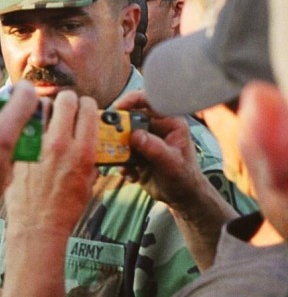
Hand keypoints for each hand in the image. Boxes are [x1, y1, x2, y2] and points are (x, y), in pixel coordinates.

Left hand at [5, 91, 97, 234]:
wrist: (37, 226)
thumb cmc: (64, 208)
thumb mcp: (89, 182)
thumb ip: (89, 156)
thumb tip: (88, 139)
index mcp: (83, 151)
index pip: (88, 108)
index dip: (86, 104)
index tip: (83, 107)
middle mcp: (60, 144)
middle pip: (65, 99)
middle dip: (66, 99)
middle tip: (64, 106)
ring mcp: (36, 145)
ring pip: (40, 105)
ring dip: (44, 106)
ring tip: (44, 115)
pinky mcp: (18, 149)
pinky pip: (22, 122)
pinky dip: (26, 119)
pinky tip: (27, 126)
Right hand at [113, 90, 210, 208]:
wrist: (182, 197)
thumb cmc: (185, 178)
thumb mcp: (171, 163)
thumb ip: (154, 148)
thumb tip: (135, 135)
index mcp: (170, 123)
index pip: (150, 102)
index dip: (132, 100)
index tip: (118, 107)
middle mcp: (156, 128)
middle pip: (130, 118)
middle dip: (118, 130)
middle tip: (110, 139)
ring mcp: (145, 140)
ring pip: (123, 136)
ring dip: (118, 150)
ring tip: (122, 163)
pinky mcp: (137, 152)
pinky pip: (121, 152)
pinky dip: (121, 163)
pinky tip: (131, 174)